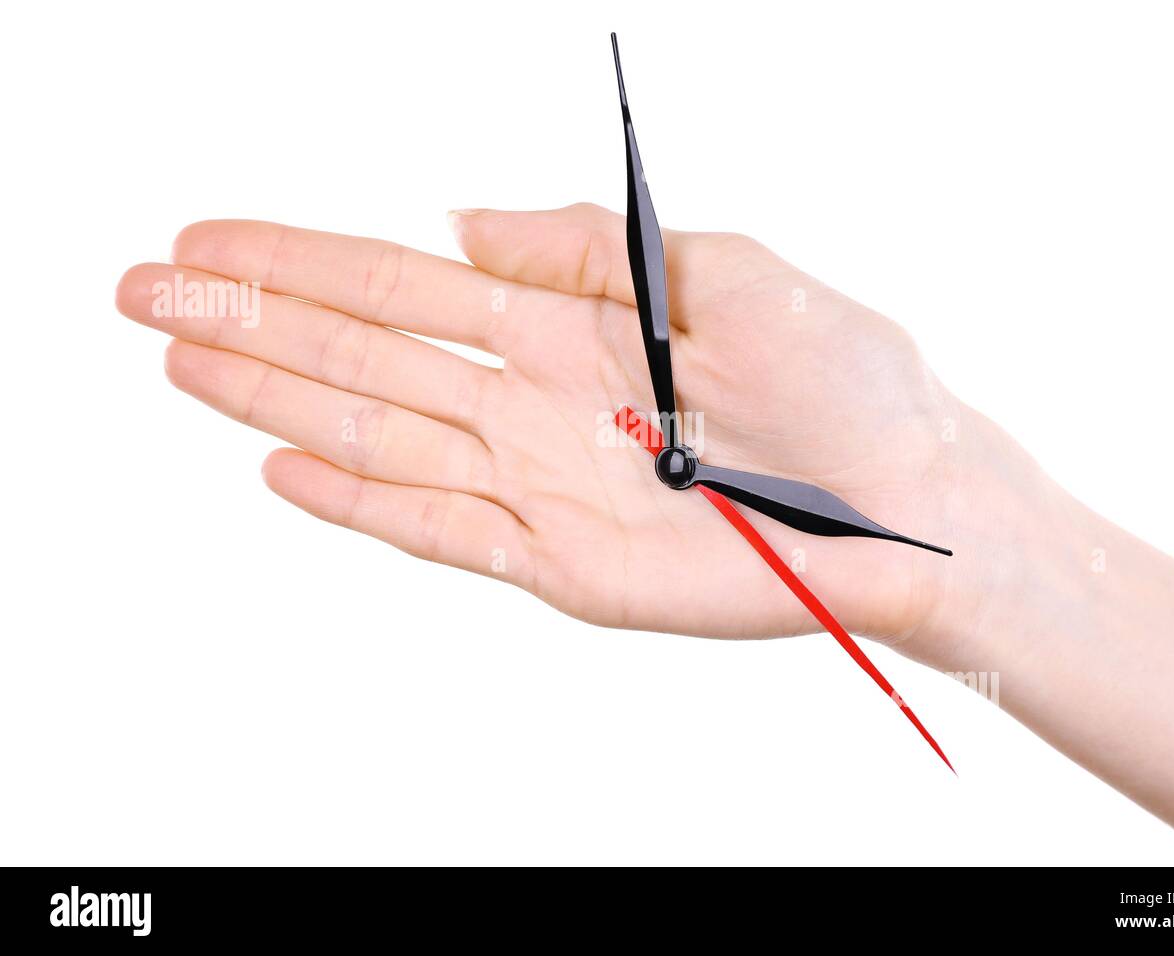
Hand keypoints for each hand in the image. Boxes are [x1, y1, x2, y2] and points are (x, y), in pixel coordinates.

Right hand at [116, 204, 1019, 653]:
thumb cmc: (845, 378)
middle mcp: (536, 403)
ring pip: (380, 436)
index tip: (208, 238)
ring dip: (275, 398)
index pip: (406, 286)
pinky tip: (282, 464)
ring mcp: (541, 484)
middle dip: (252, 321)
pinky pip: (442, 530)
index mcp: (568, 326)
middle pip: (365, 355)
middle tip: (142, 291)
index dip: (303, 261)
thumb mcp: (724, 272)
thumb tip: (462, 219)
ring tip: (180, 362)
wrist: (910, 500)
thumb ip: (587, 248)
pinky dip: (360, 501)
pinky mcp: (562, 564)